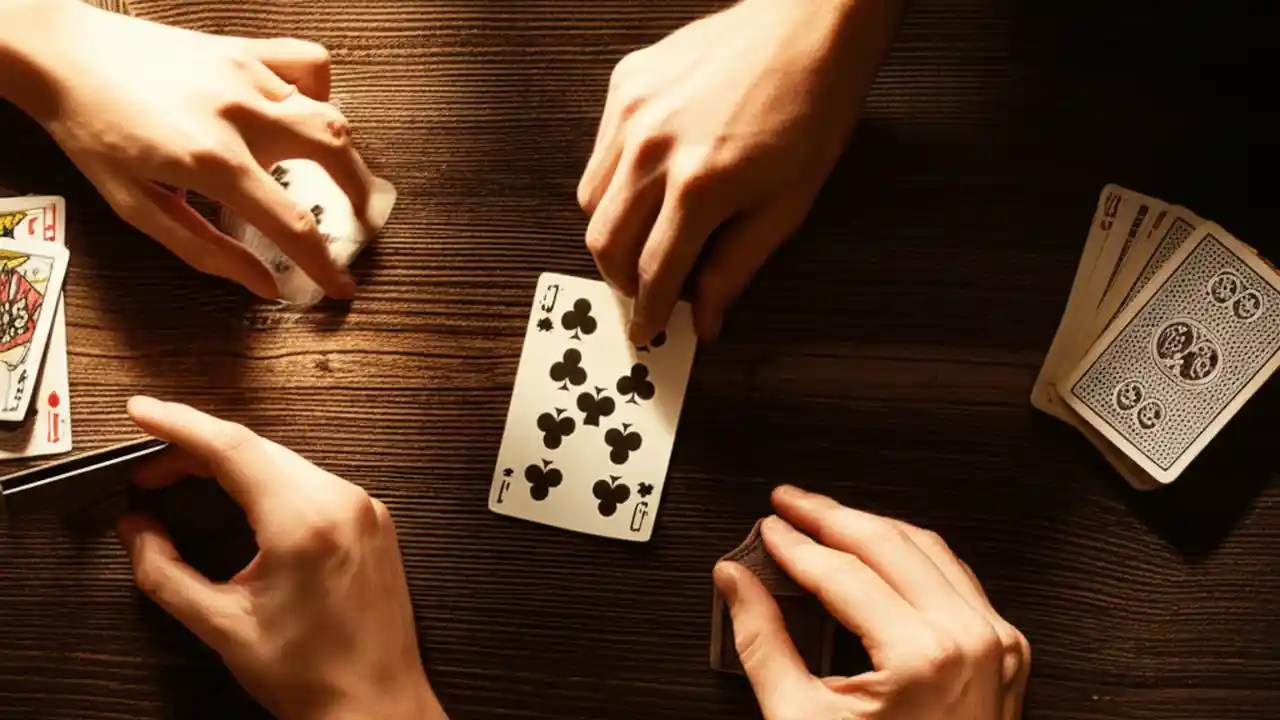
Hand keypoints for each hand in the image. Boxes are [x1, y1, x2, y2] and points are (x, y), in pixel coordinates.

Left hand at [0, 0, 375, 298]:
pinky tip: (302, 111)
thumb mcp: (137, 207)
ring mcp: (247, 76)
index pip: (291, 223)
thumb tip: (262, 284)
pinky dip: (320, 91)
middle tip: (361, 220)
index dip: (325, 264)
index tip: (342, 287)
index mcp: (212, 161)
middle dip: (361, 194)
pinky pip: (309, 64)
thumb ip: (206, 250)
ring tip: (336, 173)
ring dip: (342, 150)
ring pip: (328, 111)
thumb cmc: (93, 130)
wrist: (64, 56)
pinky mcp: (245, 50)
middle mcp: (239, 114)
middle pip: (334, 152)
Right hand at [115, 397, 445, 719]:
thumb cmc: (312, 676)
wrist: (375, 707)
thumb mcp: (221, 626)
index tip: (143, 412)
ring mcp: (365, 509)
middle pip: (257, 449)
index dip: (179, 424)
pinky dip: (268, 479)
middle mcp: (343, 504)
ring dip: (232, 463)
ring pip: (284, 461)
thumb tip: (136, 530)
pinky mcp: (373, 520)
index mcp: (305, 523)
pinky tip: (238, 495)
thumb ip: (165, 572)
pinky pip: (312, 480)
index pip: (232, 448)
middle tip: (149, 467)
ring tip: (182, 479)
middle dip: (196, 448)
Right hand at [578, 0, 902, 341]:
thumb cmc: (808, 114)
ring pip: (590, 200)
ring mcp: (632, 112)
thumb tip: (705, 319)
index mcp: (699, 186)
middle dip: (621, 281)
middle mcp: (654, 149)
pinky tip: (652, 180)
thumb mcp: (785, 207)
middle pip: (605, 243)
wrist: (807, 29)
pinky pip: (600, 152)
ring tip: (649, 235)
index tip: (646, 332)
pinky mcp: (625, 84)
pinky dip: (616, 179)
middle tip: (644, 292)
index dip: (648, 313)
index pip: (654, 273)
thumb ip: (735, 269)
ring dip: (613, 231)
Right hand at [714, 486, 1029, 719]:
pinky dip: (913, 554)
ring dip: (873, 526)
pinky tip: (882, 551)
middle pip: (886, 541)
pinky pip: (957, 576)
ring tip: (827, 519)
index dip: (794, 542)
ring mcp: (995, 642)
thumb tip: (735, 583)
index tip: (767, 529)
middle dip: (830, 515)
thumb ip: (763, 642)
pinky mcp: (1006, 650)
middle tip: (790, 503)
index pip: (840, 570)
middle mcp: (968, 638)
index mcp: (920, 654)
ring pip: (927, 547)